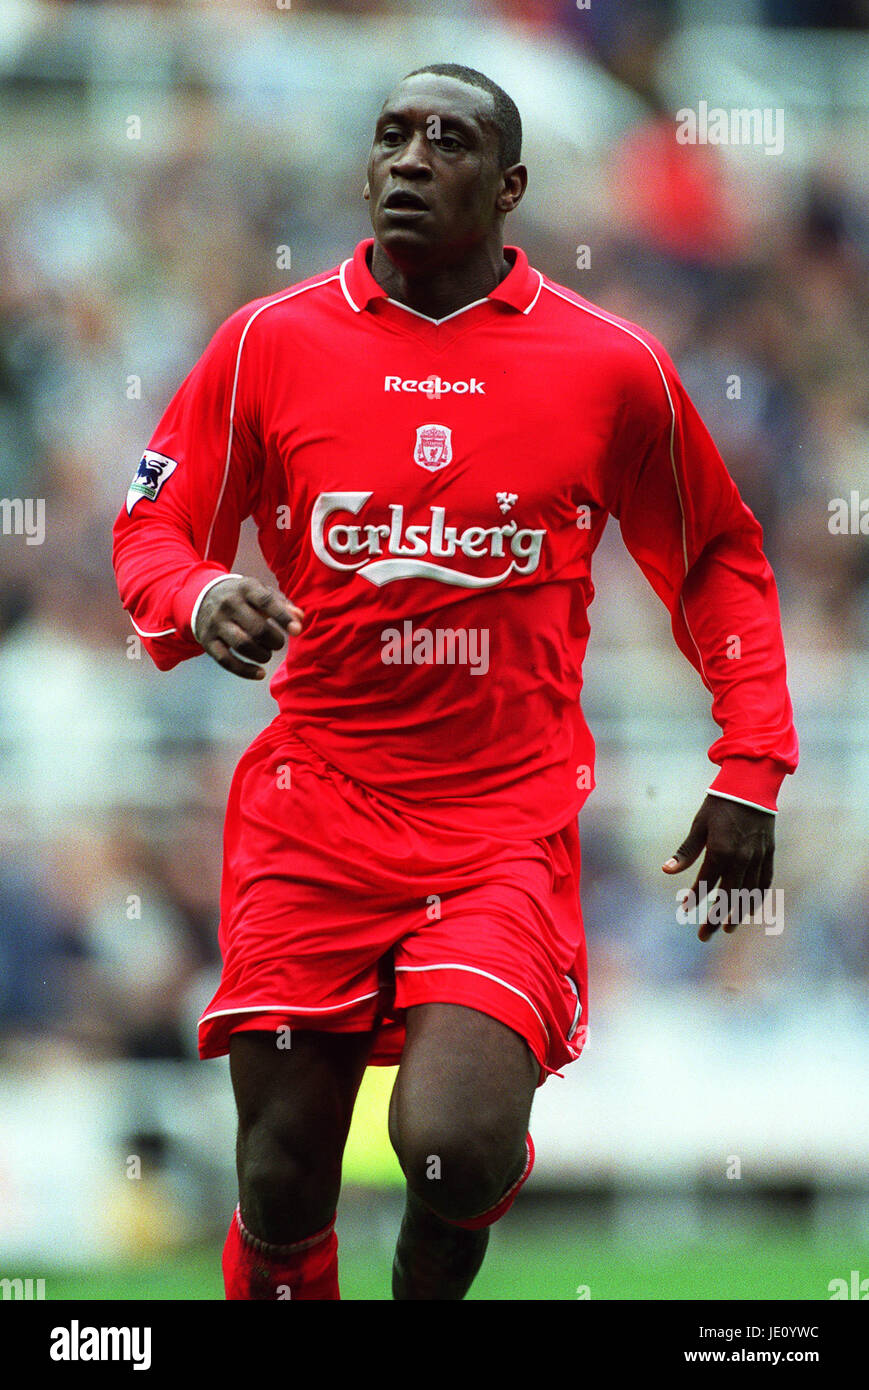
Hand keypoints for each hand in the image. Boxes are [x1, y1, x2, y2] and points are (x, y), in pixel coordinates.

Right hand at [194, 575, 303, 680]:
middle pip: (256, 628)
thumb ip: (282, 604)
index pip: (266, 602)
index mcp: (245, 588)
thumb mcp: (261, 592)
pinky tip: (260, 673)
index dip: (283, 617)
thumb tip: (300, 618)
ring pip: (242, 645)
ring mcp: (216, 623)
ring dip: (262, 655)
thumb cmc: (243, 597)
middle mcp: (228, 604)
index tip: (297, 630)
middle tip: (278, 644)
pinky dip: (245, 671)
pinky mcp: (207, 641)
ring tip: (267, 654)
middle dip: (274, 641)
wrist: (203, 597)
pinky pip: (226, 661)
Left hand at [661, 795, 774, 941]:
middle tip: (704, 935)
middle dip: (715, 917)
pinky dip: (757, 898)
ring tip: (728, 928)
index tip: (684, 910)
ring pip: (747, 894)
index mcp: (720, 851)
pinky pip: (764, 882)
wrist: (751, 786)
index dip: (694, 898)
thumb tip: (667, 870)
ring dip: (737, 913)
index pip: (705, 883)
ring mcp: (756, 858)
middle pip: (728, 896)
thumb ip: (685, 852)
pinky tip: (749, 908)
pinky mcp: (768, 855)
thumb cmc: (719, 805)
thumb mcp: (699, 826)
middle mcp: (740, 859)